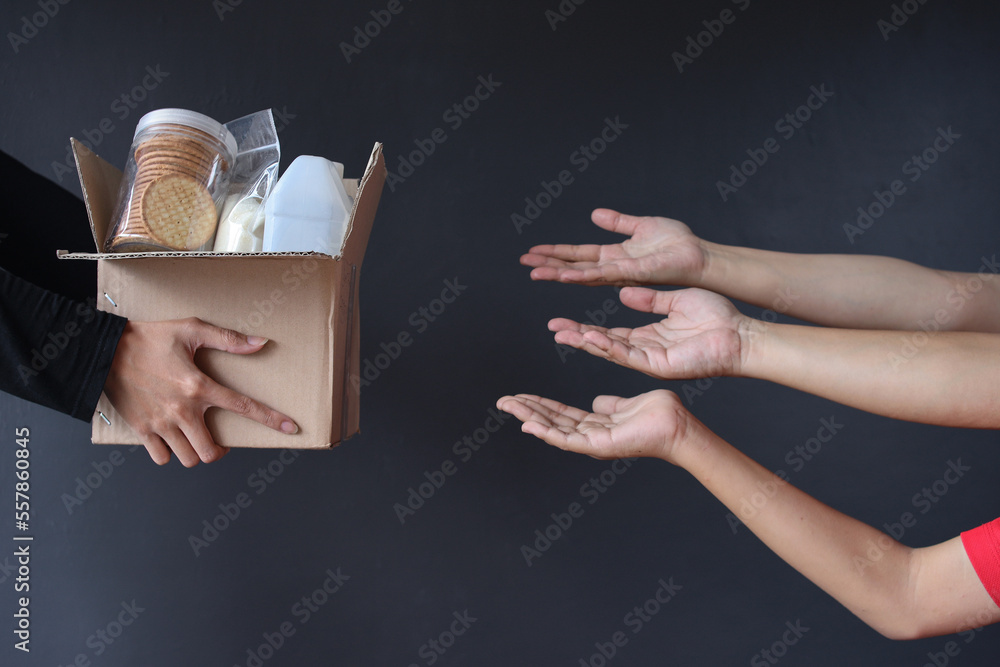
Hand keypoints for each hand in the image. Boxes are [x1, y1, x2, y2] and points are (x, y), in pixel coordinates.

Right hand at [103, 317, 298, 466]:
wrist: (103, 350)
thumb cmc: (149, 337)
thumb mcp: (191, 330)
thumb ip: (228, 339)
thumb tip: (260, 343)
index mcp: (198, 385)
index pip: (243, 407)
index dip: (271, 420)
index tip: (291, 430)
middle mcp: (181, 410)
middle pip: (211, 452)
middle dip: (220, 451)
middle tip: (219, 442)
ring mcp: (160, 423)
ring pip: (188, 459)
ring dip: (196, 453)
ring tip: (195, 439)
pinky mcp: (141, 429)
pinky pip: (161, 458)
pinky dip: (169, 454)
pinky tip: (172, 439)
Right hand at [496, 390, 697, 462]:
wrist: (679, 426)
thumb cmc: (661, 415)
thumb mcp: (627, 405)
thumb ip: (611, 406)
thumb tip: (598, 402)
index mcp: (599, 425)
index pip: (562, 415)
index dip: (540, 406)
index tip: (521, 396)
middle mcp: (593, 436)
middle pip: (552, 422)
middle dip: (527, 411)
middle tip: (503, 400)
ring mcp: (595, 442)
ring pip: (554, 430)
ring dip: (529, 417)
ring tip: (509, 406)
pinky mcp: (600, 446)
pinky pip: (568, 439)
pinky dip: (546, 432)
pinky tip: (528, 423)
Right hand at [520, 209, 706, 285]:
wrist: (698, 256)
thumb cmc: (676, 243)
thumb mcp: (641, 226)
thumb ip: (618, 223)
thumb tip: (595, 214)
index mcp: (614, 256)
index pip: (578, 255)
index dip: (556, 253)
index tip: (533, 252)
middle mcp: (613, 268)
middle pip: (574, 266)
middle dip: (549, 265)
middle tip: (525, 263)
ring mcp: (621, 274)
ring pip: (583, 274)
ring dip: (559, 273)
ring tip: (536, 272)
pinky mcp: (633, 275)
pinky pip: (604, 275)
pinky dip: (583, 275)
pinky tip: (565, 274)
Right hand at [550, 287, 750, 378]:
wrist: (741, 333)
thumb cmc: (717, 317)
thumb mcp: (677, 301)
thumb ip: (650, 299)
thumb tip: (625, 293)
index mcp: (650, 337)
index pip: (610, 333)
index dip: (587, 328)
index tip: (565, 322)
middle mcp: (646, 350)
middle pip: (604, 344)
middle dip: (577, 336)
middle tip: (553, 329)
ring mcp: (652, 359)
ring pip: (612, 351)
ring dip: (587, 342)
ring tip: (563, 333)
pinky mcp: (660, 364)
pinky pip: (629, 355)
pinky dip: (609, 346)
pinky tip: (592, 338)